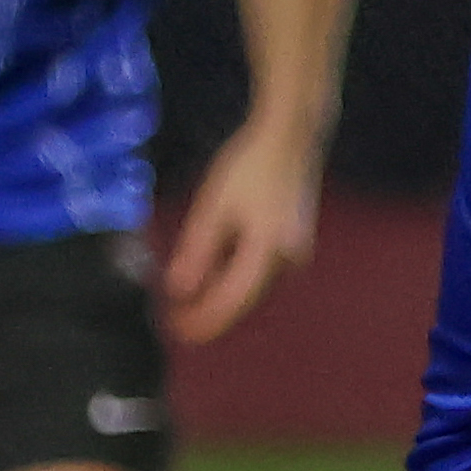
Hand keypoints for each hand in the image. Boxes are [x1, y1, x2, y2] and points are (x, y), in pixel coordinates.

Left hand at [158, 116, 323, 344]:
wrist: (292, 138)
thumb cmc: (248, 165)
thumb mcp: (213, 206)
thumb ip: (197, 252)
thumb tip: (179, 290)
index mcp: (268, 251)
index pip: (231, 299)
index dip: (203, 319)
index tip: (177, 331)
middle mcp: (288, 261)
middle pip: (244, 299)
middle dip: (210, 313)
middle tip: (175, 321)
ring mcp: (295, 255)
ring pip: (252, 288)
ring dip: (221, 297)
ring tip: (188, 302)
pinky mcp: (293, 246)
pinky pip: (260, 273)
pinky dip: (235, 280)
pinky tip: (212, 276)